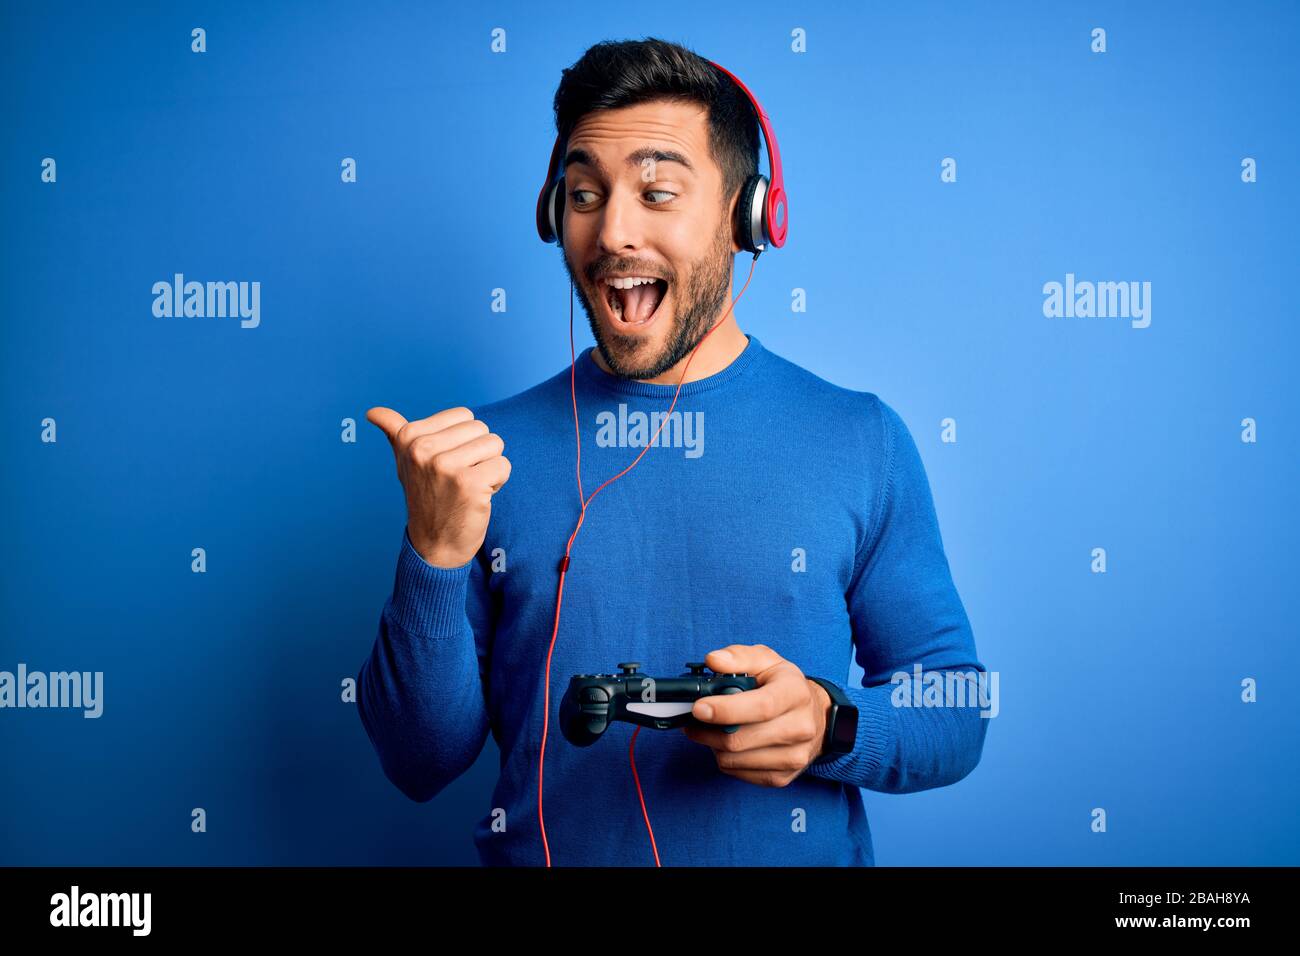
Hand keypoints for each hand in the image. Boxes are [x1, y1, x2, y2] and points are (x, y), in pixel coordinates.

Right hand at [366, 405, 510, 568]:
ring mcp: (445, 466)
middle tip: (458, 479)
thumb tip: (371, 412)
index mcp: (409, 437)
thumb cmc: (425, 497)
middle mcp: (423, 449)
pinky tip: (478, 496)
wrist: (434, 545)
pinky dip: (498, 482)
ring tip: (468, 486)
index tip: (447, 464)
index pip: (464, 415)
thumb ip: (393, 432)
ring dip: (488, 467)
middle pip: (481, 428)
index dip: (463, 440)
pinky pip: (503, 465)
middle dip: (478, 453)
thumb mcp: (404, 461)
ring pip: (495, 444)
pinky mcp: (468, 483)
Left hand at [683, 644, 833, 787]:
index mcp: (796, 693)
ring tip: (710, 728)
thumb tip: (713, 660)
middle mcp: (800, 728)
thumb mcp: (766, 660)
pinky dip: (723, 758)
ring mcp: (793, 757)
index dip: (726, 709)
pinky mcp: (782, 778)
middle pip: (741, 739)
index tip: (698, 708)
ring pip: (734, 759)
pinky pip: (737, 772)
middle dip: (707, 730)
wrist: (814, 716)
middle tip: (692, 718)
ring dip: (712, 744)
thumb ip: (738, 657)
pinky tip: (726, 743)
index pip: (761, 707)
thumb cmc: (783, 685)